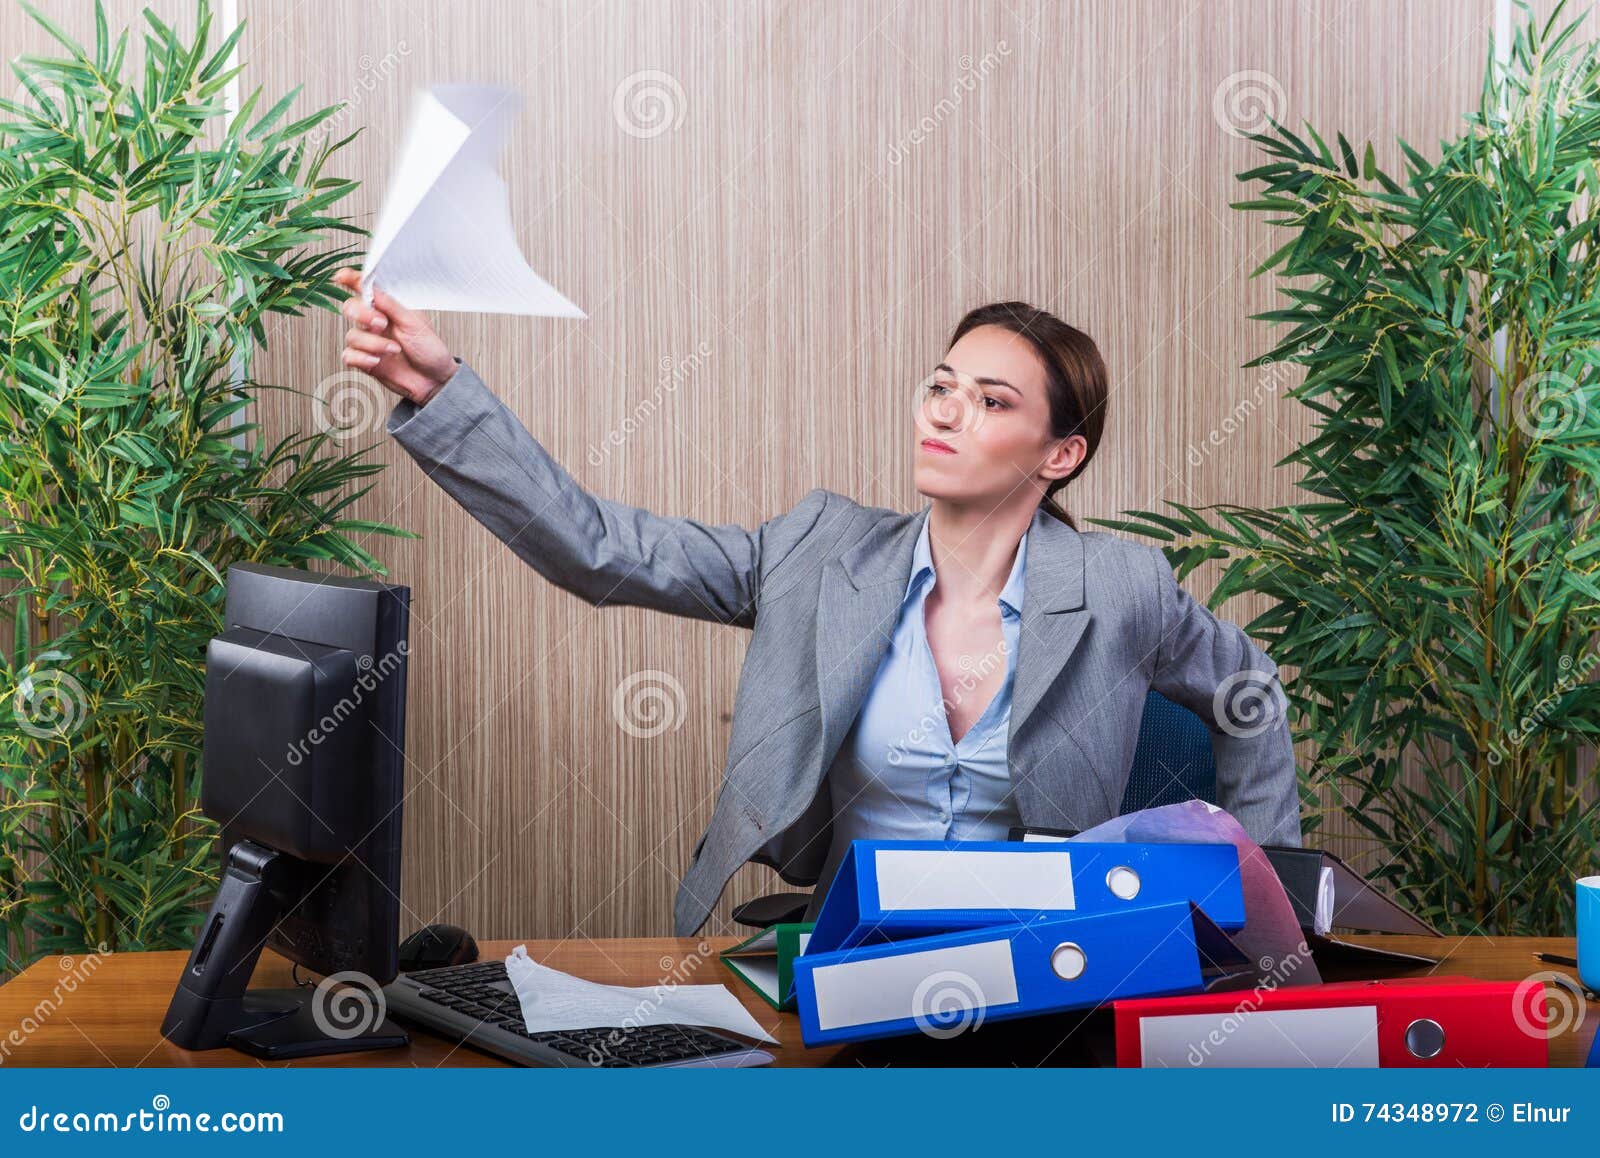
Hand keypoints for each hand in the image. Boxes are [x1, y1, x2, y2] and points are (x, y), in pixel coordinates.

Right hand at [333, 268, 455, 404]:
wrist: (434, 379)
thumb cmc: (429, 350)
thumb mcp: (414, 322)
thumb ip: (391, 305)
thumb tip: (373, 287)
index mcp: (388, 308)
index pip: (365, 289)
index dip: (351, 280)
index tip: (342, 276)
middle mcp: (375, 323)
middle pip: (350, 308)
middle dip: (362, 314)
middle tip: (382, 323)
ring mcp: (369, 342)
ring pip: (352, 335)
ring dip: (373, 343)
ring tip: (394, 349)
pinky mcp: (365, 361)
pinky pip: (348, 355)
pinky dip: (362, 357)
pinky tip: (377, 360)